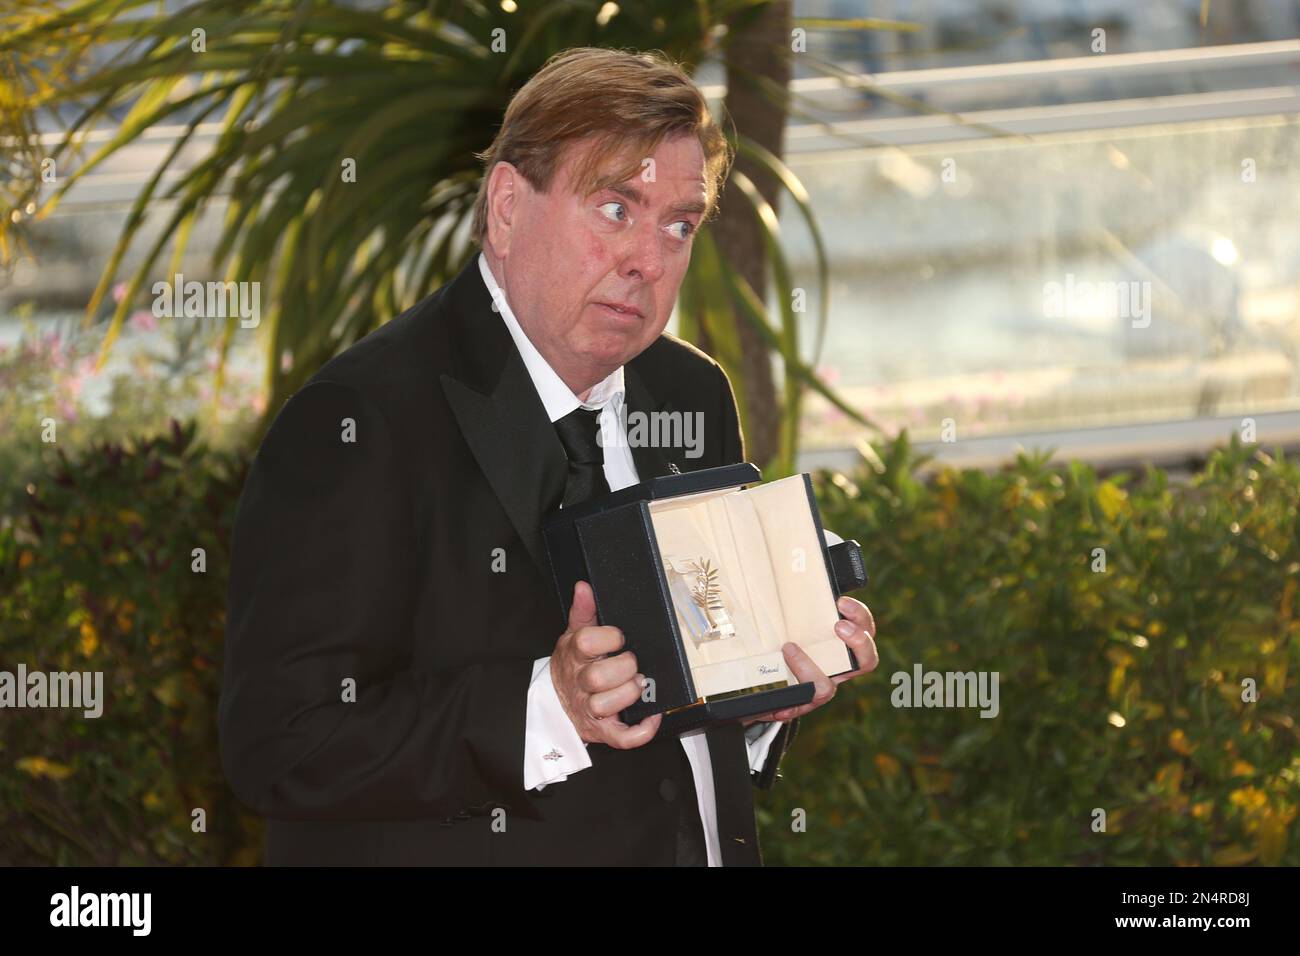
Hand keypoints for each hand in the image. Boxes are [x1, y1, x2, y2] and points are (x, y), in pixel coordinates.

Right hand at [550, 581, 662, 747]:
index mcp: (575, 656)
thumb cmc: (572, 665)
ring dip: (628, 694)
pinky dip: (640, 731)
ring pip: (606, 706)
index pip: (586, 643)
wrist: (558, 702)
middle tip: (632, 662)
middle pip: (597, 677)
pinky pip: (621, 738)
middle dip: (623, 667)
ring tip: (638, 684)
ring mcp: (590, 709)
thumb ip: (583, 611)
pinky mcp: (603, 731)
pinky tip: (654, 715)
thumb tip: (584, 587)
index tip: (618, 637)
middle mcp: (580, 684)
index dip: (608, 637)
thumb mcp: (574, 635)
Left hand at [742, 594, 879, 724]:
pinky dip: (787, 700)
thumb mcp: (793, 616)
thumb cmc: (787, 640)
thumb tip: (787, 559)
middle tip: (838, 625)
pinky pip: (797, 705)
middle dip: (857, 641)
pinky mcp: (800, 704)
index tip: (841, 601)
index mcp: (843, 643)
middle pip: (866, 660)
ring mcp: (820, 687)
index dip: (860, 616)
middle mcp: (838, 668)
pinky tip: (776, 694)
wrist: (768, 681)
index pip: (865, 628)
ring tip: (789, 648)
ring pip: (827, 688)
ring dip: (808, 668)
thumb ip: (797, 598)